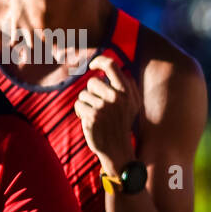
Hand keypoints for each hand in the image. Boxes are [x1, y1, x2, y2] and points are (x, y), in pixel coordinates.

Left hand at [75, 55, 141, 174]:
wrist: (118, 150)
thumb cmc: (122, 123)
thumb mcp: (132, 104)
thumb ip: (126, 85)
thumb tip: (111, 65)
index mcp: (128, 92)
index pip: (111, 65)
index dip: (99, 61)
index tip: (93, 65)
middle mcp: (117, 98)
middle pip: (93, 82)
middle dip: (92, 92)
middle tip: (99, 105)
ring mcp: (104, 107)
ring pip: (83, 94)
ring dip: (86, 104)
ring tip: (96, 115)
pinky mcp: (92, 116)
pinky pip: (78, 105)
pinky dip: (80, 112)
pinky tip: (90, 121)